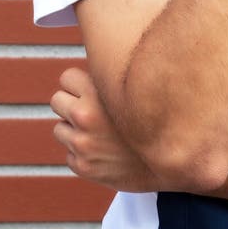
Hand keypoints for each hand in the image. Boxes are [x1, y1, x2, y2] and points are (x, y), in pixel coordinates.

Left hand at [50, 66, 156, 191]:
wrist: (171, 161)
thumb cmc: (155, 118)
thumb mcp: (135, 90)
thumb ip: (112, 79)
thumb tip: (98, 62)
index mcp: (97, 94)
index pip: (66, 78)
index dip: (79, 82)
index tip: (91, 88)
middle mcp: (84, 117)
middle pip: (56, 100)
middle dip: (72, 104)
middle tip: (92, 109)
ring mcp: (81, 144)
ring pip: (60, 128)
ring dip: (75, 129)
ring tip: (102, 131)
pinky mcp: (82, 166)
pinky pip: (70, 153)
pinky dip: (82, 152)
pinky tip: (106, 151)